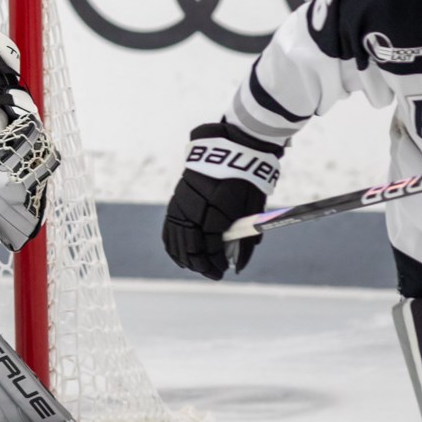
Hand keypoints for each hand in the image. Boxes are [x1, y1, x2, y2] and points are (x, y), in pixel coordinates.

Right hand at [163, 122, 282, 279]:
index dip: (215, 263)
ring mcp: (182, 201)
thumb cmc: (247, 179)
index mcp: (216, 210)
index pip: (210, 246)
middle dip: (200, 263)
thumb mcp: (251, 209)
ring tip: (195, 267)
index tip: (222, 272)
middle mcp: (194, 207)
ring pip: (176, 236)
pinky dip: (172, 241)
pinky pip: (170, 224)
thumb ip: (244, 238)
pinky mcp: (176, 197)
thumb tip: (238, 264)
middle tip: (212, 274)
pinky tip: (178, 253)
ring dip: (184, 256)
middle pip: (190, 244)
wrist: (231, 146)